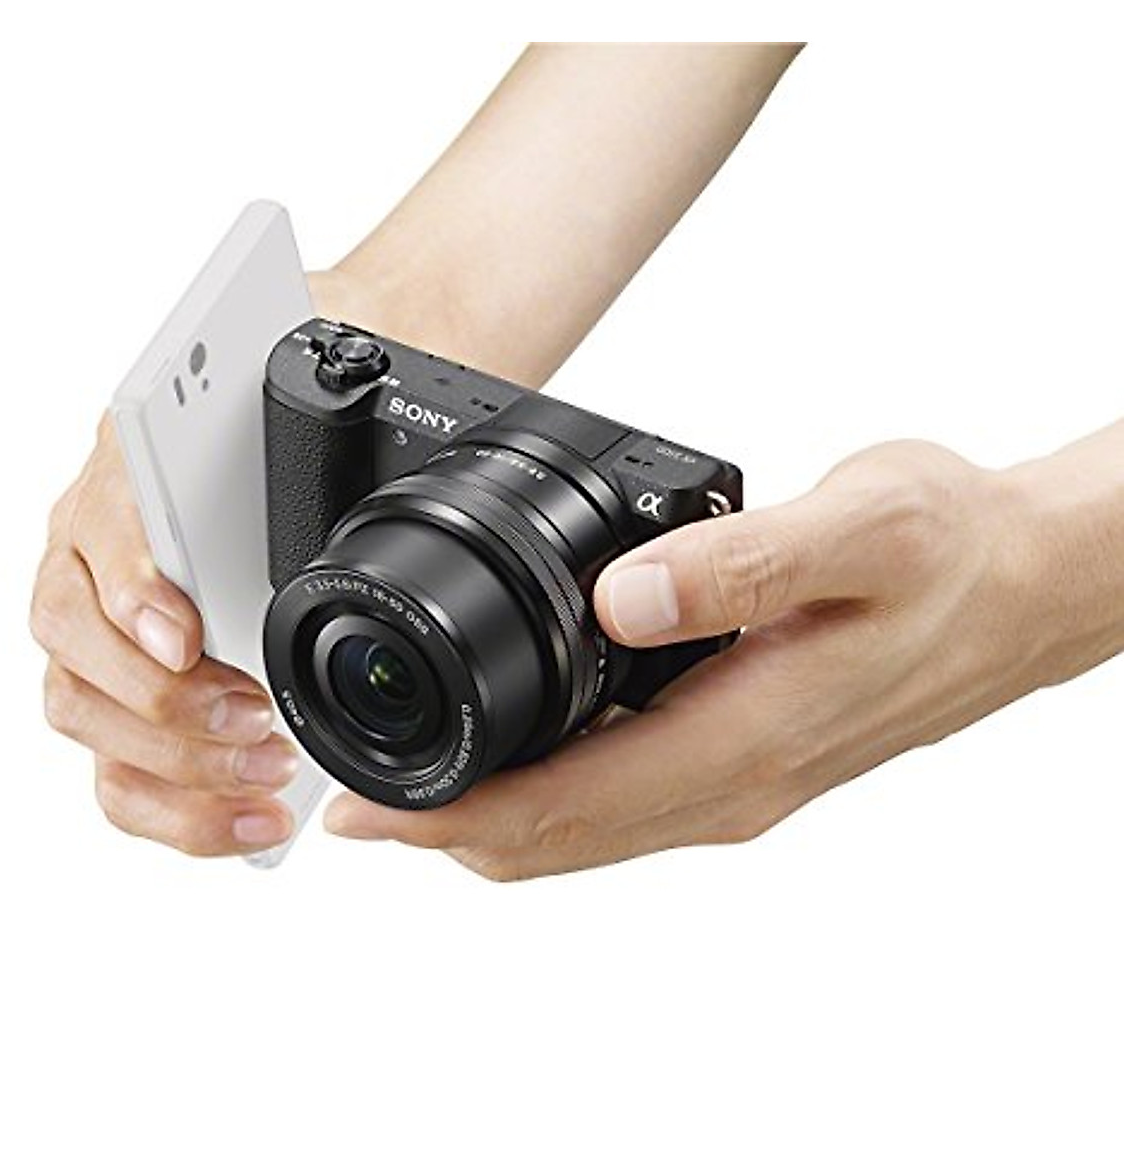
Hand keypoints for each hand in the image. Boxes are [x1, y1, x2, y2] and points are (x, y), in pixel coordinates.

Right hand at [31, 416, 297, 855]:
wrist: (237, 487)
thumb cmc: (248, 470)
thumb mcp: (269, 444)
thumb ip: (289, 447)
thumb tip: (354, 409)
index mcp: (123, 491)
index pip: (97, 534)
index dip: (133, 593)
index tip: (186, 636)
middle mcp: (87, 566)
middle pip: (74, 645)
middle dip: (164, 698)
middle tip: (252, 713)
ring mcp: (92, 644)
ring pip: (82, 717)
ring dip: (177, 761)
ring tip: (270, 769)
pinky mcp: (117, 713)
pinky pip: (117, 777)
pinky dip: (183, 813)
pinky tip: (258, 819)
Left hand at [323, 440, 1057, 879]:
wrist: (1024, 584)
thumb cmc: (953, 554)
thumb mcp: (858, 530)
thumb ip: (739, 563)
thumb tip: (624, 596)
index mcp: (742, 739)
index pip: (564, 813)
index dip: (447, 820)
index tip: (358, 809)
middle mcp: (733, 782)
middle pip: (557, 844)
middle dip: (443, 834)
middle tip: (350, 801)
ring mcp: (741, 779)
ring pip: (588, 833)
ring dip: (491, 823)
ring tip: (411, 786)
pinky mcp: (748, 757)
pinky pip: (625, 803)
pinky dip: (551, 799)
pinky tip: (523, 755)